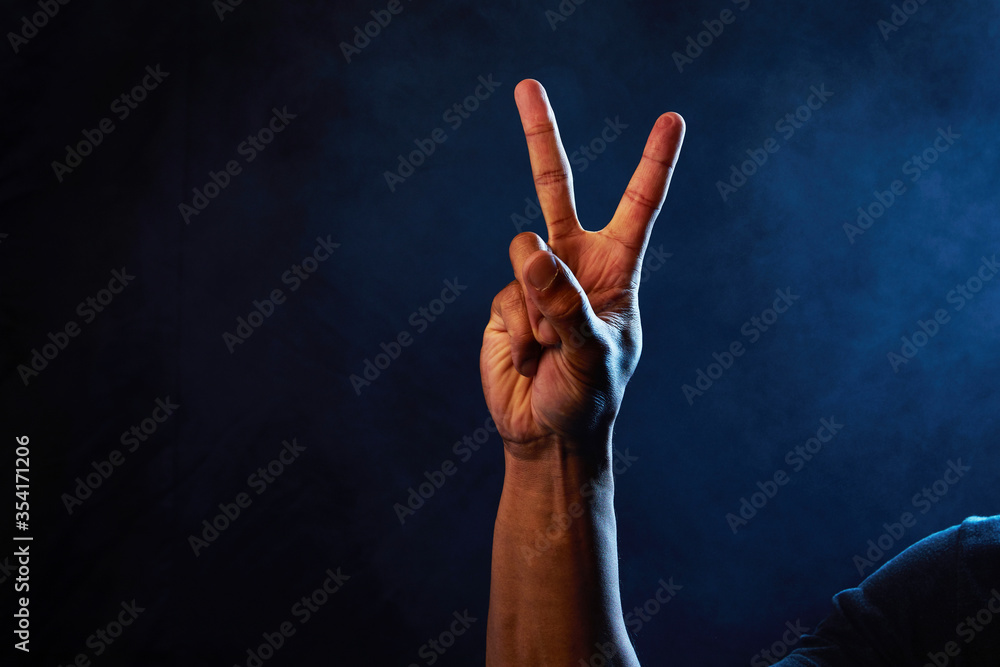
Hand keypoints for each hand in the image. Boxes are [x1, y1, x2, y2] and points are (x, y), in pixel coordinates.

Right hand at [480, 79, 684, 455]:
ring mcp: (536, 281)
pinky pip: (506, 299)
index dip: (654, 164)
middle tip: (526, 85)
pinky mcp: (505, 304)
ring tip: (550, 349)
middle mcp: (575, 263)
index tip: (672, 119)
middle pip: (555, 190)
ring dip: (538, 307)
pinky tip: (528, 357)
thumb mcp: (593, 355)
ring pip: (525, 257)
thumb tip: (528, 248)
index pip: (639, 208)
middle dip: (541, 137)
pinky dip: (517, 332)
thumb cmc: (588, 397)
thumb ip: (565, 303)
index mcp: (615, 268)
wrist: (547, 435)